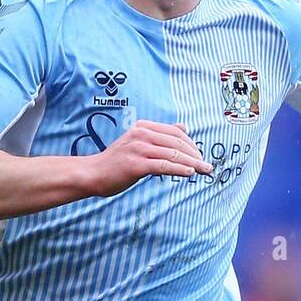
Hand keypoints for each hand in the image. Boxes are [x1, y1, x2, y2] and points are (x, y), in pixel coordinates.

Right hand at [85, 121, 212, 197]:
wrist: (93, 173)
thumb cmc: (116, 162)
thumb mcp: (138, 142)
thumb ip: (160, 135)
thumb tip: (184, 126)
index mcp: (143, 127)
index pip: (176, 133)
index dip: (192, 144)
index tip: (200, 157)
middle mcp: (141, 134)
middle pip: (177, 143)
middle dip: (195, 155)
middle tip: (207, 166)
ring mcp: (138, 148)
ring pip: (173, 155)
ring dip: (192, 164)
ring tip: (204, 171)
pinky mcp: (136, 164)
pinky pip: (164, 166)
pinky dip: (179, 169)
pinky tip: (190, 173)